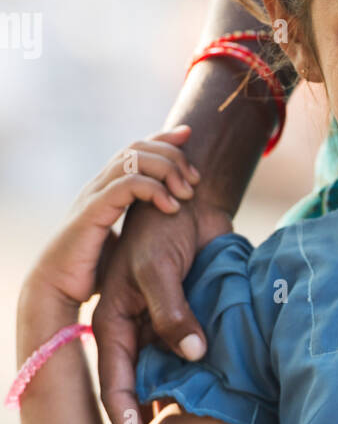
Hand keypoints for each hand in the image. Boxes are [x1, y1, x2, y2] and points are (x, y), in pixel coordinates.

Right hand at [31, 127, 199, 307]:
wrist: (55, 289)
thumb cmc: (89, 271)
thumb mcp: (122, 243)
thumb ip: (138, 228)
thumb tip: (166, 228)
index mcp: (106, 188)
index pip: (135, 150)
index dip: (163, 139)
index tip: (189, 135)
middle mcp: (99, 186)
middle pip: (137, 148)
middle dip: (171, 154)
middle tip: (195, 177)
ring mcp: (94, 195)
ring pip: (133, 160)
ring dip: (167, 170)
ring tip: (187, 192)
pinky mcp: (92, 211)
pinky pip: (126, 185)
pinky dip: (153, 189)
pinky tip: (171, 207)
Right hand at [90, 152, 233, 423]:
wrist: (188, 200)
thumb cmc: (160, 229)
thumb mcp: (159, 269)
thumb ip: (173, 312)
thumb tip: (195, 354)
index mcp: (113, 326)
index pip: (118, 390)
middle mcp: (133, 335)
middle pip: (142, 395)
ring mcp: (160, 330)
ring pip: (171, 381)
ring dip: (186, 406)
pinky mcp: (187, 320)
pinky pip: (196, 359)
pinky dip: (207, 379)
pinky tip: (229, 401)